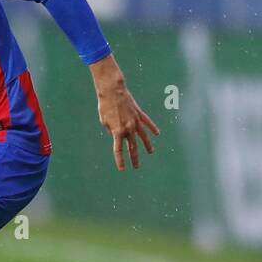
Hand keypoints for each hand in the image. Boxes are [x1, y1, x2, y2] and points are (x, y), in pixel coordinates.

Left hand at [90, 55, 158, 170]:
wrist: (113, 91)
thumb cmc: (105, 106)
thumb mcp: (104, 121)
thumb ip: (111, 130)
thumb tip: (118, 134)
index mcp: (117, 131)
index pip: (119, 150)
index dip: (120, 160)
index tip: (122, 169)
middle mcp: (129, 128)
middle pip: (133, 146)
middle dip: (134, 158)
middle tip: (136, 167)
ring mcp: (135, 121)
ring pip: (143, 136)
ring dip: (147, 146)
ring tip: (150, 152)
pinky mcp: (139, 114)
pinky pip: (147, 123)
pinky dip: (152, 128)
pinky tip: (156, 133)